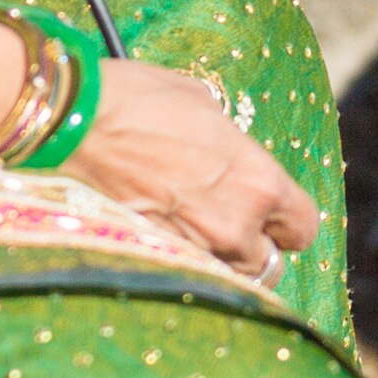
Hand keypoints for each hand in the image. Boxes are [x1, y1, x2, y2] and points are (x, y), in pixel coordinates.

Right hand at [63, 60, 320, 280]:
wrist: (74, 122)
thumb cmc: (138, 101)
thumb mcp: (204, 106)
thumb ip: (231, 145)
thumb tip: (228, 155)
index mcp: (259, 181)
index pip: (302, 227)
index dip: (289, 222)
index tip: (276, 217)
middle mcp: (234, 224)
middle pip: (268, 264)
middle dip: (256, 247)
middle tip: (234, 226)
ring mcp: (193, 249)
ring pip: (226, 277)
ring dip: (220, 262)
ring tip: (197, 234)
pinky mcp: (155, 259)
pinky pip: (185, 275)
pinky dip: (182, 266)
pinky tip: (165, 240)